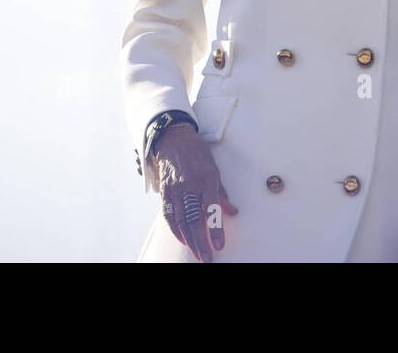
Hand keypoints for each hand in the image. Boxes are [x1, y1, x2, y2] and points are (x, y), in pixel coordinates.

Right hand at [153, 124, 237, 262]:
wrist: (173, 139)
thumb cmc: (197, 154)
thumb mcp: (214, 170)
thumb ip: (222, 193)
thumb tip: (232, 212)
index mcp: (207, 179)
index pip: (212, 209)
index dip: (215, 230)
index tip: (219, 246)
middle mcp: (190, 185)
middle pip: (194, 219)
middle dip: (200, 242)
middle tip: (206, 258)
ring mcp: (176, 189)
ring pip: (181, 220)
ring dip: (189, 240)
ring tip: (196, 253)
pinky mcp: (165, 191)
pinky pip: (169, 214)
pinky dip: (175, 229)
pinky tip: (182, 239)